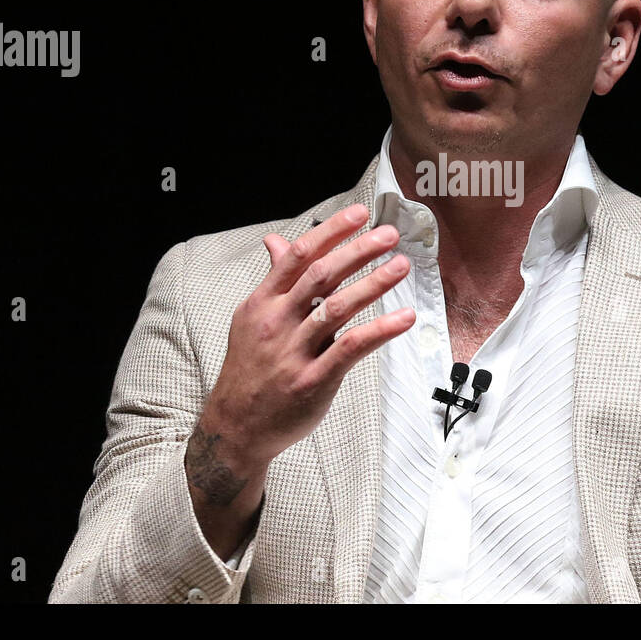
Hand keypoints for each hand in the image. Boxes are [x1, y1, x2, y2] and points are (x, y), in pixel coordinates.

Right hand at [203, 202, 414, 462]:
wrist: (235, 426)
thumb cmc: (250, 369)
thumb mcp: (252, 319)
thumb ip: (273, 280)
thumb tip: (275, 241)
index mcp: (263, 303)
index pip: (298, 255)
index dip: (331, 231)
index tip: (360, 213)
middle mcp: (277, 322)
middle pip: (321, 275)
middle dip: (358, 250)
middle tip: (388, 235)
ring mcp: (294, 352)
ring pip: (337, 308)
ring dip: (373, 283)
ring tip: (400, 266)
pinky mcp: (313, 380)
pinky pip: (350, 348)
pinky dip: (380, 330)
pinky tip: (404, 318)